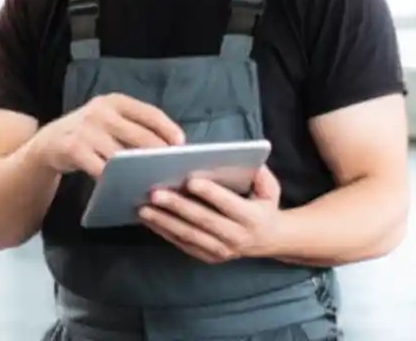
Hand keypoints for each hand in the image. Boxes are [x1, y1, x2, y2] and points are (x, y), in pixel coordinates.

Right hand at [28, 93, 184, 176]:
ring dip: (139, 172)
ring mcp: (87, 130)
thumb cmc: (89, 133)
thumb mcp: (109, 120)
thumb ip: (132, 127)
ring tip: (153, 184)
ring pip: (123, 156)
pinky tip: (125, 189)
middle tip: (172, 172)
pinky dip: (115, 181)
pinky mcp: (74, 149)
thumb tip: (170, 147)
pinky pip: (101, 170)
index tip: (182, 145)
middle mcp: (101, 112)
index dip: (169, 129)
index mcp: (115, 101)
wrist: (48, 143)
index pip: (149, 113)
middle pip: (141, 137)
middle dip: (159, 156)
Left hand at [139, 165, 284, 263]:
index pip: (228, 205)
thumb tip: (243, 159)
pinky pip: (183, 244)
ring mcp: (221, 251)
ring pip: (189, 235)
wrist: (271, 241)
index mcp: (252, 218)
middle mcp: (236, 237)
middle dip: (177, 206)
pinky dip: (165, 232)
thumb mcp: (271, 189)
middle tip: (155, 193)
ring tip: (144, 208)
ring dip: (164, 222)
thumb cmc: (265, 207)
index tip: (190, 180)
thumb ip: (260, 174)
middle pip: (203, 221)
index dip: (210, 193)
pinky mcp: (209, 258)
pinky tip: (149, 220)